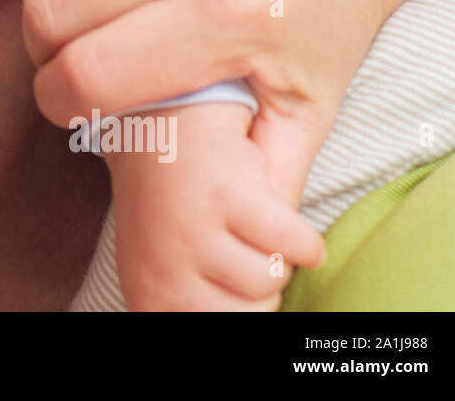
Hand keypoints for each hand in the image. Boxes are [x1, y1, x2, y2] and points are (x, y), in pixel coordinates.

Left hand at [104, 102, 325, 310]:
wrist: (162, 122)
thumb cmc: (175, 199)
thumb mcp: (170, 264)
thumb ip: (202, 302)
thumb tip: (256, 316)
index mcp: (149, 297)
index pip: (221, 331)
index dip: (242, 305)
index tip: (236, 285)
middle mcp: (162, 274)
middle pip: (254, 315)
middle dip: (260, 280)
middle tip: (239, 244)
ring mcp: (189, 236)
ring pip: (273, 279)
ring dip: (274, 250)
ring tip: (245, 219)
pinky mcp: (224, 199)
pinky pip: (297, 247)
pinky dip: (304, 237)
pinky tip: (279, 217)